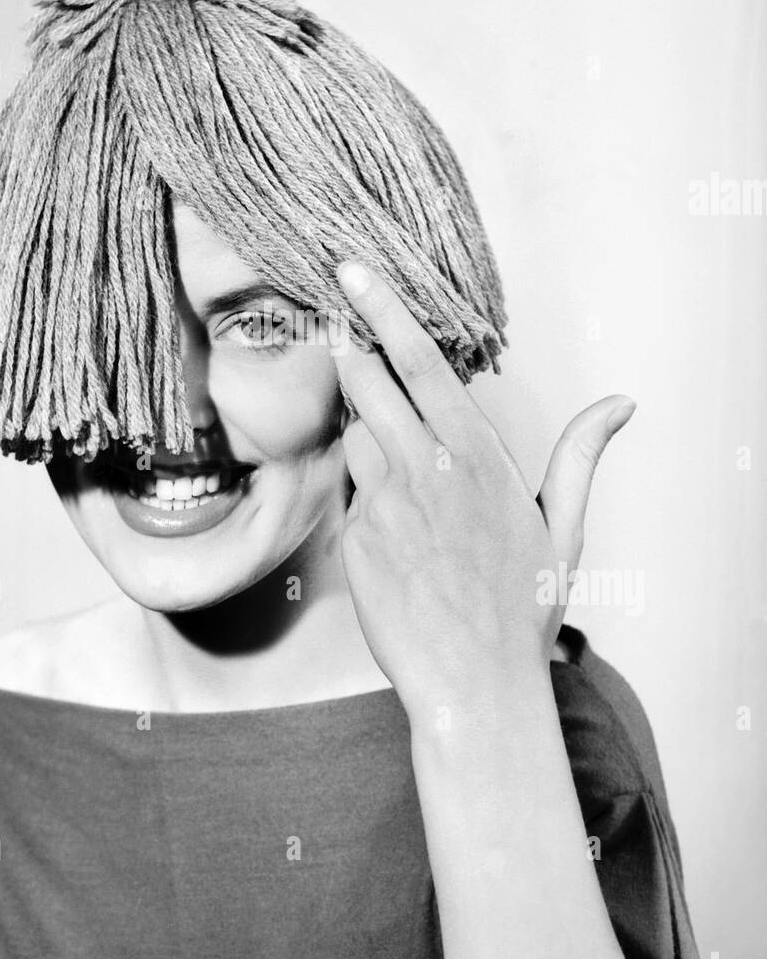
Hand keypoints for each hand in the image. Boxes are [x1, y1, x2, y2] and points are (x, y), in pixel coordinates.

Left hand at [333, 260, 635, 709]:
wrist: (475, 685)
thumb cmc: (524, 606)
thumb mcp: (563, 526)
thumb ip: (580, 455)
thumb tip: (620, 404)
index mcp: (479, 457)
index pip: (422, 365)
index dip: (385, 312)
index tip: (355, 274)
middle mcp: (427, 470)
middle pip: (369, 384)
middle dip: (351, 349)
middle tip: (338, 322)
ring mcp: (384, 505)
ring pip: (356, 438)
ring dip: (365, 436)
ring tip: (403, 479)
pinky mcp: (356, 539)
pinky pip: (351, 495)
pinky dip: (365, 496)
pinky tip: (395, 534)